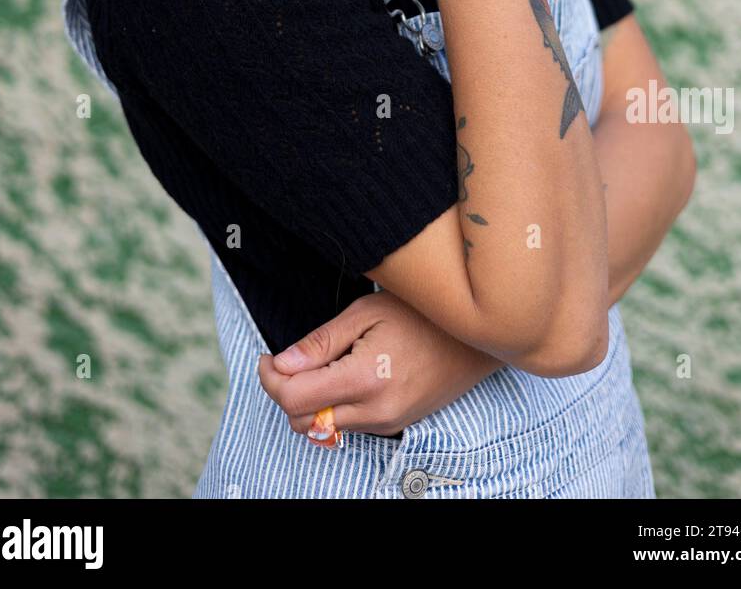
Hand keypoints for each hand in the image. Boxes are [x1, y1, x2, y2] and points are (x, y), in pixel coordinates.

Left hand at [258, 290, 500, 437]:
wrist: (474, 336)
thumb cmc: (421, 314)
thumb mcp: (367, 313)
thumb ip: (322, 342)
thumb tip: (281, 363)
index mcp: (364, 380)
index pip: (295, 398)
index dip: (270, 378)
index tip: (266, 357)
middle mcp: (375, 411)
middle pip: (303, 421)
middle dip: (285, 393)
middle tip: (284, 361)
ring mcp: (387, 422)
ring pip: (323, 428)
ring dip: (308, 402)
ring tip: (315, 364)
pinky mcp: (395, 424)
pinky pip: (348, 425)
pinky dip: (332, 407)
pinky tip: (340, 375)